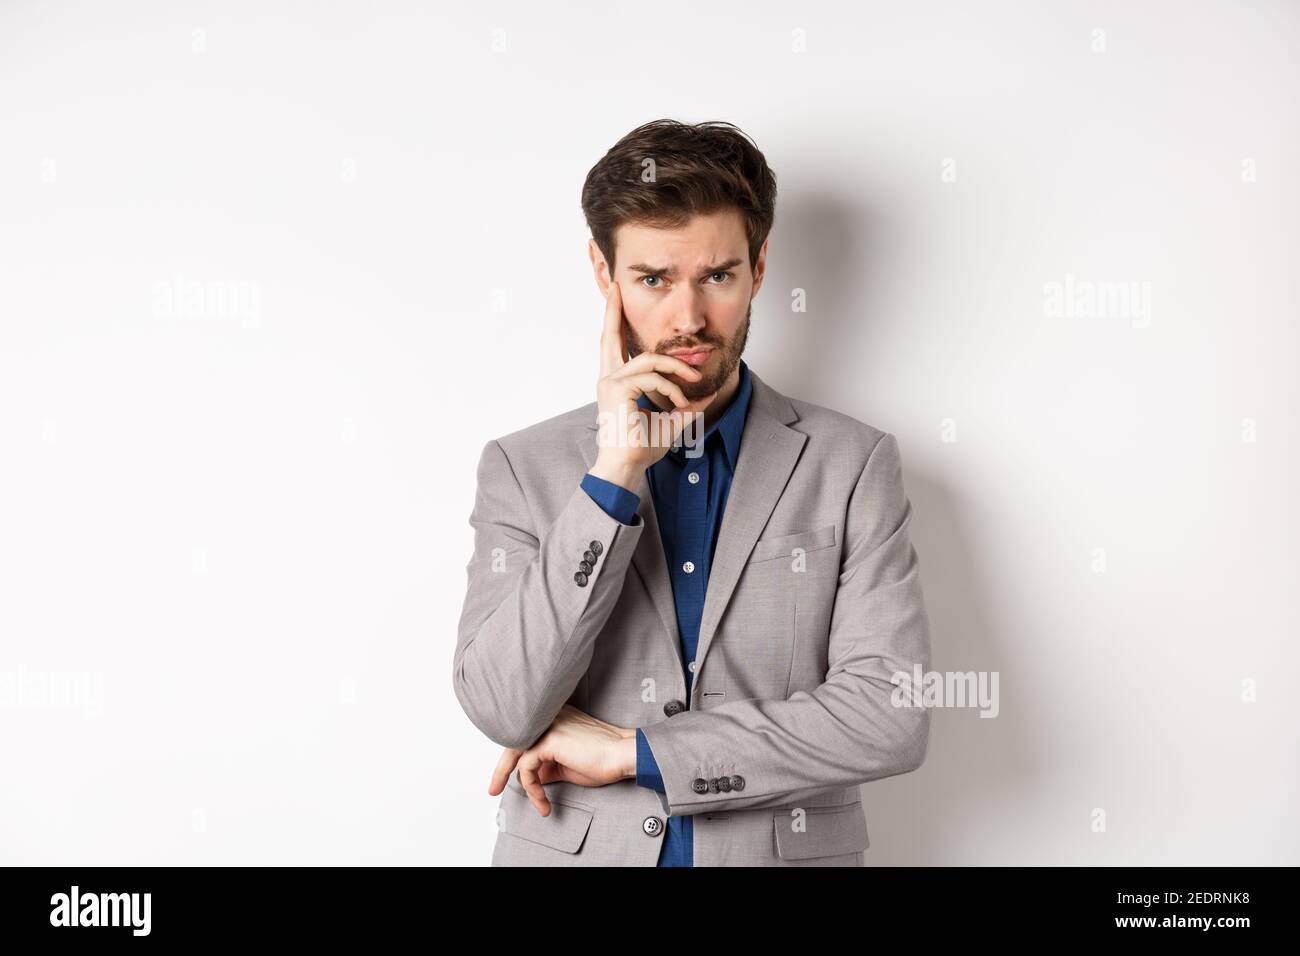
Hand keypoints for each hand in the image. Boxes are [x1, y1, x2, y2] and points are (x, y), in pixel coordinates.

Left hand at [487, 704, 637, 815]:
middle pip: (513, 741)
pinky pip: (526, 767)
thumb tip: (529, 778)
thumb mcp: (567, 765)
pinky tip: (543, 799)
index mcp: (554, 717)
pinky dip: (532, 788)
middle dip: (501, 769)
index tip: (504, 780)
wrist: (622, 755)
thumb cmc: (603, 759)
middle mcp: (548, 716)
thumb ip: (547, 766)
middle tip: (493, 789)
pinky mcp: (548, 740)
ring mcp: (547, 726)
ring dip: (518, 782)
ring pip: (515, 754)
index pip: (524, 736)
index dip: (513, 759)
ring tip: (534, 803)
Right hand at [591, 280, 714, 490]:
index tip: (617, 301)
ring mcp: (610, 382)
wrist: (626, 468)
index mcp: (616, 383)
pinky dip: (671, 388)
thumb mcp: (672, 423)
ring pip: (649, 359)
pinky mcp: (616, 388)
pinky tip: (679, 404)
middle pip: (610, 336)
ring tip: (692, 382)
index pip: (616, 346)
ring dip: (676, 368)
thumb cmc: (641, 449)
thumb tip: (708, 394)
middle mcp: (608, 378)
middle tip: (616, 287)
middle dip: (614, 311)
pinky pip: (652, 376)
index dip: (616, 323)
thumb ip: (687, 406)